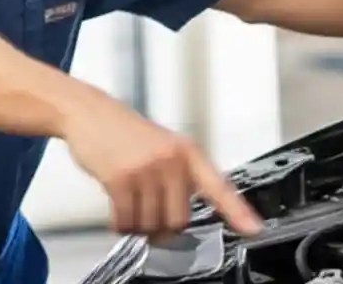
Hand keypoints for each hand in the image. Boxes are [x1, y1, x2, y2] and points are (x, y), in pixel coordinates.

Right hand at [64, 95, 264, 239]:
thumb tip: (179, 221)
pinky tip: (117, 213)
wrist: (89, 112)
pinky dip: (120, 224)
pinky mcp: (120, 179)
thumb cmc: (124, 131)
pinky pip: (126, 220)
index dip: (238, 212)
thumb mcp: (163, 146)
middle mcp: (172, 161)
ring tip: (129, 205)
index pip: (219, 187)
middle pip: (178, 221)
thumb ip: (178, 177)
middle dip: (161, 226)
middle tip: (148, 214)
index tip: (254, 229)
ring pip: (151, 224)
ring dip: (137, 225)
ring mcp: (146, 170)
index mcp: (188, 153)